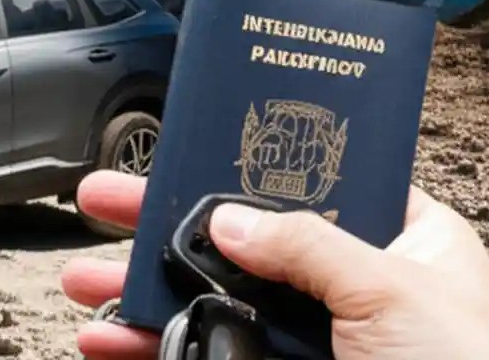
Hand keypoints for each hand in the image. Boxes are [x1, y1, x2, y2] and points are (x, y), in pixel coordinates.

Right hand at [61, 170, 488, 358]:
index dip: (249, 166)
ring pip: (213, 300)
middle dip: (166, 223)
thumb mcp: (393, 289)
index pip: (313, 183)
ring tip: (86, 282)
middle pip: (240, 238)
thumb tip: (228, 219)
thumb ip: (306, 244)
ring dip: (144, 290)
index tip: (191, 149)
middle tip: (107, 202)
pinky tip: (113, 340)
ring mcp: (311, 338)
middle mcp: (351, 286)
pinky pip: (208, 353)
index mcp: (402, 240)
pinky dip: (155, 346)